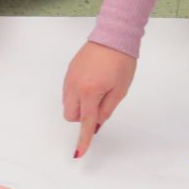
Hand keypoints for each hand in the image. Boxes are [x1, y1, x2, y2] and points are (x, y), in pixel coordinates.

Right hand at [62, 41, 136, 158]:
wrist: (113, 36)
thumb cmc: (121, 61)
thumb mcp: (120, 90)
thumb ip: (106, 110)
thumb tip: (96, 124)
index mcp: (90, 92)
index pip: (86, 122)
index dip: (83, 139)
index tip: (78, 153)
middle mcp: (75, 86)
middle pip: (70, 115)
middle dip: (82, 117)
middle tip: (99, 105)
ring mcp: (70, 77)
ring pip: (67, 103)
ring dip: (79, 105)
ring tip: (97, 91)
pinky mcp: (69, 70)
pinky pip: (67, 91)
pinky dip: (76, 94)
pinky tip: (91, 83)